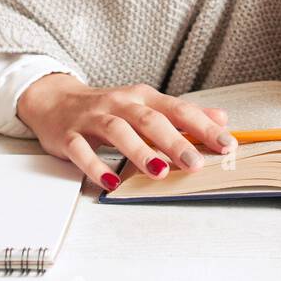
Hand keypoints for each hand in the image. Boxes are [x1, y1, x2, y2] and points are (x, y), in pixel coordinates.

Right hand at [18, 73, 236, 191]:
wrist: (54, 100)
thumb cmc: (108, 108)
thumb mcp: (146, 106)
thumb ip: (182, 114)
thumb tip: (221, 118)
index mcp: (143, 97)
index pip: (178, 110)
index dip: (203, 127)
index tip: (226, 145)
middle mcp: (120, 104)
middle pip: (150, 120)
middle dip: (175, 142)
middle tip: (196, 164)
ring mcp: (93, 118)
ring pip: (118, 131)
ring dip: (140, 151)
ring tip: (160, 172)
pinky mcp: (69, 135)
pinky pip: (81, 150)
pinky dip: (95, 166)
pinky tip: (111, 182)